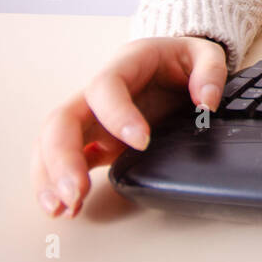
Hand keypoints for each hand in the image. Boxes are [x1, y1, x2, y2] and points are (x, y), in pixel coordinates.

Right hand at [31, 36, 227, 217]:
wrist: (173, 64)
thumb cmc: (181, 59)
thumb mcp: (205, 53)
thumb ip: (210, 71)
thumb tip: (207, 103)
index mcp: (125, 65)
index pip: (106, 86)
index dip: (117, 114)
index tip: (141, 142)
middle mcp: (99, 94)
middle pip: (63, 120)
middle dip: (63, 158)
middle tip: (76, 192)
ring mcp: (93, 119)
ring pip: (52, 143)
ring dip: (51, 177)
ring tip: (64, 208)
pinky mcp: (97, 141)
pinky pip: (68, 160)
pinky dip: (59, 184)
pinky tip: (66, 208)